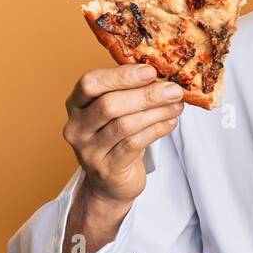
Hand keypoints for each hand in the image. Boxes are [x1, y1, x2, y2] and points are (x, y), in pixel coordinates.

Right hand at [61, 64, 184, 207]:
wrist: (110, 181)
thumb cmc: (116, 137)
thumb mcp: (117, 110)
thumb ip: (130, 90)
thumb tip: (163, 73)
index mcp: (76, 104)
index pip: (90, 83)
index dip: (121, 76)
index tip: (151, 71)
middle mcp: (76, 127)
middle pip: (109, 105)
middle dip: (146, 95)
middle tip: (174, 90)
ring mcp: (88, 151)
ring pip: (124, 125)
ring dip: (156, 112)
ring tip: (177, 105)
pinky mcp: (106, 169)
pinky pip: (133, 144)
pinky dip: (156, 130)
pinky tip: (170, 123)